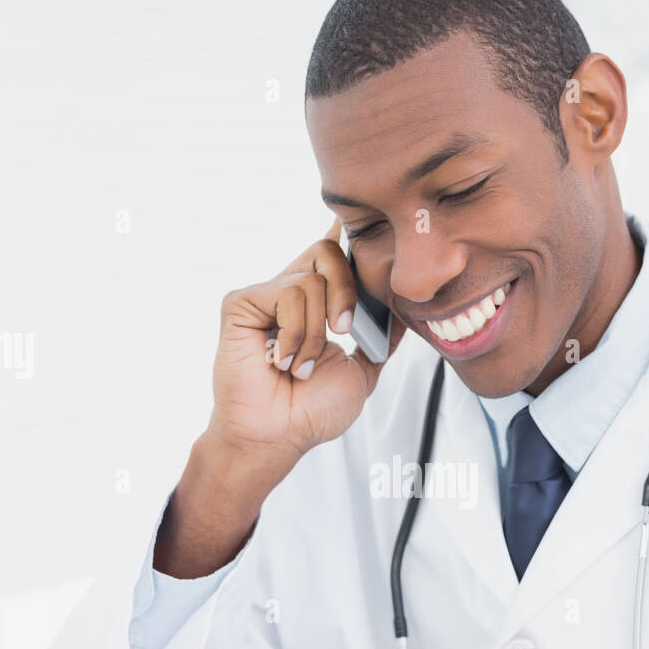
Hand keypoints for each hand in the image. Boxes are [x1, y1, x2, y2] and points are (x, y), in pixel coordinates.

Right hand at [208, 219, 404, 462]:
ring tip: (303, 366)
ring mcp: (264, 295)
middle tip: (345, 332)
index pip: (332, 250)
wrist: (279, 435)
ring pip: (312, 280)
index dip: (347, 228)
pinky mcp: (241, 303)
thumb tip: (406, 308)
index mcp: (316, 302)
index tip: (369, 213)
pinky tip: (284, 361)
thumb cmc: (312, 410)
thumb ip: (382, 336)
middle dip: (348, 291)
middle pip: (329, 250)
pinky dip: (296, 334)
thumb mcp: (364, 370)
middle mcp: (289, 290)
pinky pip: (287, 294)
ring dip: (318, 334)